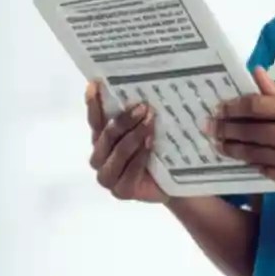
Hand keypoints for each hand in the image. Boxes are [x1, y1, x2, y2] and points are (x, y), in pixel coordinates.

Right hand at [85, 81, 167, 203]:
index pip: (95, 119)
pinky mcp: (121, 191)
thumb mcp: (155, 126)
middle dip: (124, 119)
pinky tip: (151, 144)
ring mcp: (108, 176)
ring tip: (150, 122)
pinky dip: (140, 156)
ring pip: (117, 151)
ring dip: (134, 136)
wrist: (180, 180)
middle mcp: (101, 156)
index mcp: (103, 139)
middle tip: (143, 106)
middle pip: (106, 134)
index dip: (94, 102)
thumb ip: (143, 112)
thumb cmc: (164, 149)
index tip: (96, 84)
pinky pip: (128, 172)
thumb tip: (144, 92)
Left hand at [206, 67, 274, 190]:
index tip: (220, 108)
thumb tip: (255, 74)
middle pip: (254, 132)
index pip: (260, 107)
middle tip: (209, 127)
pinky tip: (242, 158)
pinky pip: (268, 171)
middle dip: (228, 129)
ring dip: (234, 149)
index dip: (236, 107)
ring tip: (219, 144)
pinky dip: (253, 163)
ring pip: (257, 154)